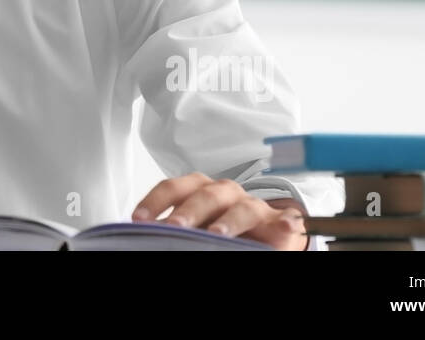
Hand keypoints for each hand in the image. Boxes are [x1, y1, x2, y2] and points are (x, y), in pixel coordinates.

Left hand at [131, 172, 308, 249]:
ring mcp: (254, 206)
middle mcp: (225, 193)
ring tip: (218, 234)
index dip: (155, 202)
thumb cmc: (218, 226)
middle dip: (189, 211)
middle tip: (175, 227)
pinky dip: (285, 224)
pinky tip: (285, 229)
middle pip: (206, 195)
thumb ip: (172, 229)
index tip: (138, 219)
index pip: (174, 188)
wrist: (261, 232)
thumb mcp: (193, 226)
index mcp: (199, 190)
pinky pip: (285, 220)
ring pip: (243, 207)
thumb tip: (142, 234)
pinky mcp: (280, 223)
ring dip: (230, 221)